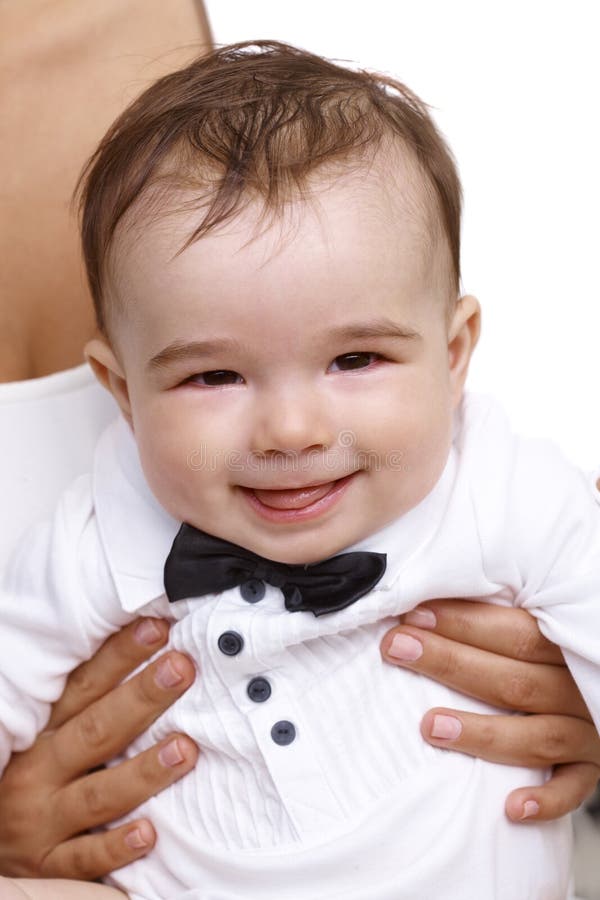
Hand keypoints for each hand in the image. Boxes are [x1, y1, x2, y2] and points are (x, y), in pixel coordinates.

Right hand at [0, 618, 197, 879]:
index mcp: (40, 732)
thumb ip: (87, 705)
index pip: (85, 686)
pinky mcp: (50, 866)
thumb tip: (148, 648)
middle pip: (97, 730)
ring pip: (99, 794)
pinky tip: (148, 833)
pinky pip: (85, 859)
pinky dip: (115, 847)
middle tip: (181, 669)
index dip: (121, 656)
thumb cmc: (24, 776)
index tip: (158, 629)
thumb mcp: (42, 736)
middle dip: (142, 697)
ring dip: (143, 771)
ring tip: (185, 749)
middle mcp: (39, 771)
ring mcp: (43, 819)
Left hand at [380, 600, 599, 821]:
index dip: (463, 623)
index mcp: (563, 644)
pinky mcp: (588, 769)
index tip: (413, 617)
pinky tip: (512, 806)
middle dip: (451, 663)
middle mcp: (578, 687)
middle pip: (514, 679)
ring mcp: (585, 731)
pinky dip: (546, 800)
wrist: (588, 693)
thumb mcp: (528, 628)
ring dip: (483, 733)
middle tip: (398, 649)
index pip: (516, 631)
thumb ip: (491, 618)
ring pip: (538, 735)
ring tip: (429, 726)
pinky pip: (572, 789)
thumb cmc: (544, 655)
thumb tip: (419, 607)